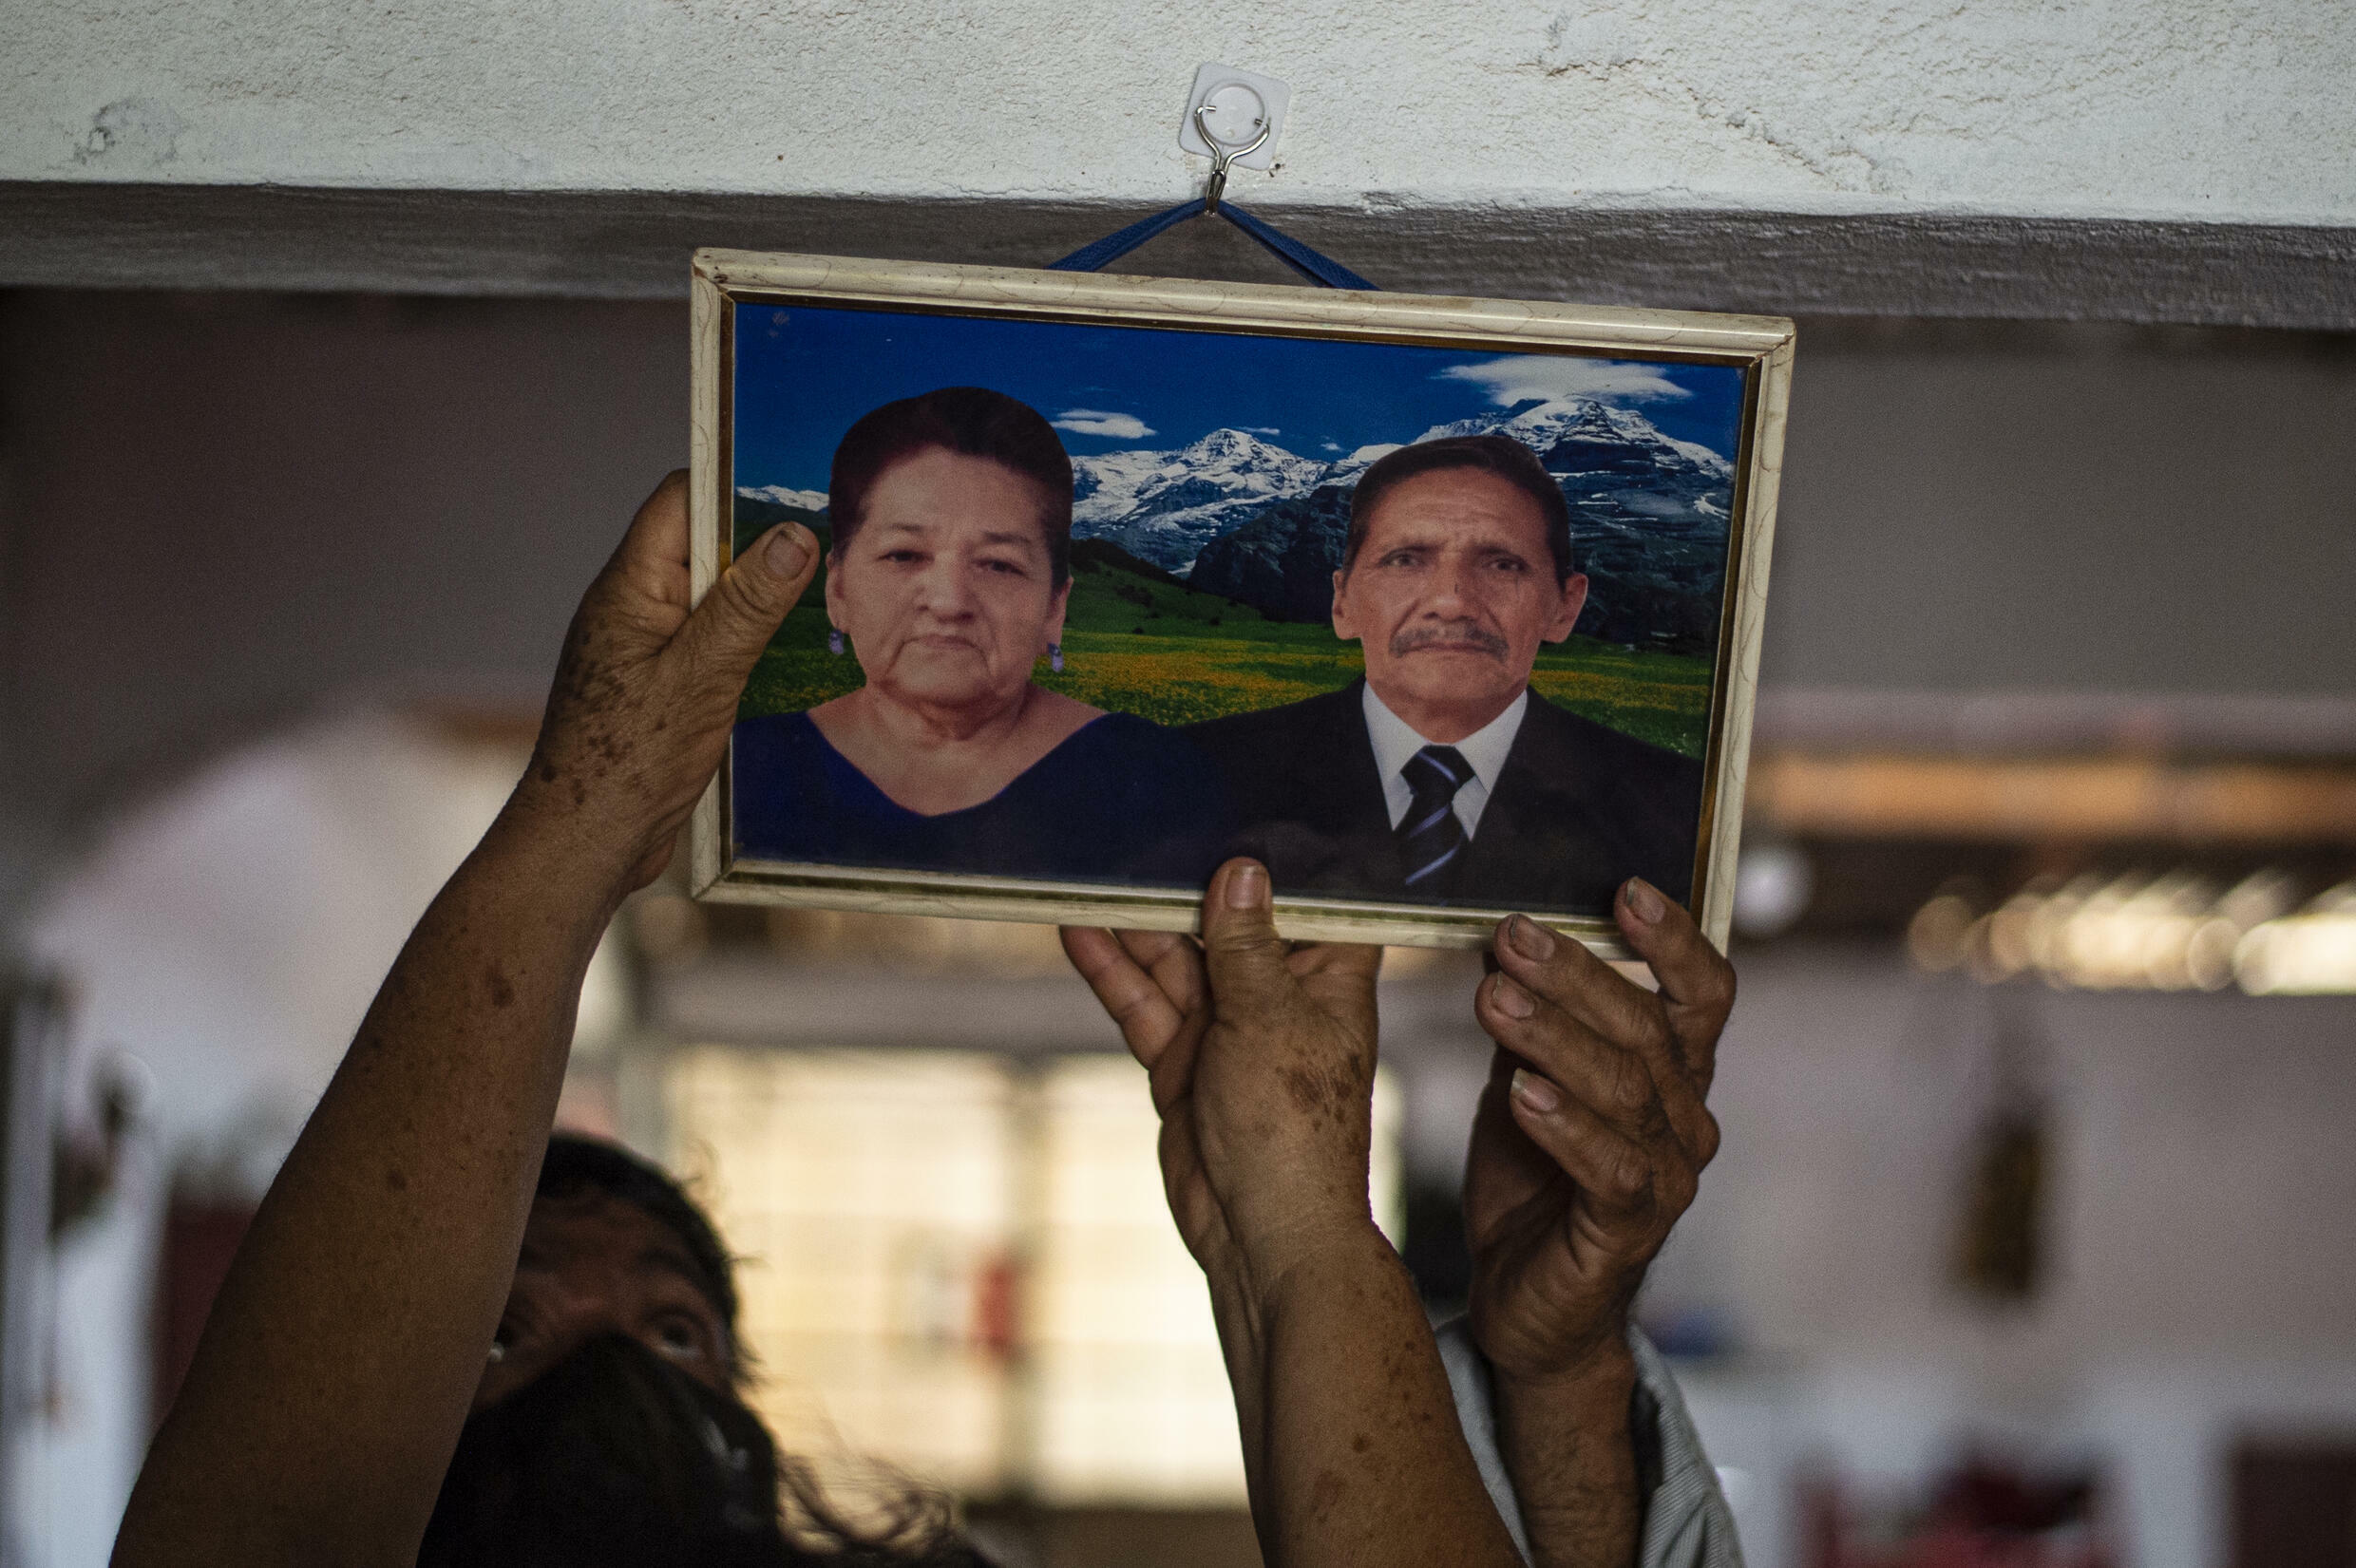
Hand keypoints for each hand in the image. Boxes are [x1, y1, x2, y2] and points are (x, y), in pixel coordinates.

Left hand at [505, 471, 817, 891]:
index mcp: (631, 588)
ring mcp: (647, 646)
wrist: (586, 841)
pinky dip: (752, 643)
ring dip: (764, 601)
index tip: (798, 491)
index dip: (736, 486)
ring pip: (714, 598)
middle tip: (832, 552)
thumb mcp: (700, 676)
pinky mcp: (662, 685)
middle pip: (704, 546)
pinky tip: (792, 661)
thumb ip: (748, 606)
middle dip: (763, 545)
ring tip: (827, 605)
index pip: (682, 500)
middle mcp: (635, 607)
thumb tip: (793, 536)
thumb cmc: (628, 760)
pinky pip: (712, 642)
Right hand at [1061, 860, 1384, 1286]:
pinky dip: (1111, 971)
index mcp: (1329, 977)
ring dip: (1135, 922)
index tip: (1240, 799)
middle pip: (1227, 922)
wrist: (1261, 1233)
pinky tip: (1077, 931)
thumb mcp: (1270, 1018)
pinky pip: (1143, 1004)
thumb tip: (1240, 870)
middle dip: (1185, 882)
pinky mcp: (1182, 1061)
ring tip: (1090, 869)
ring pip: (1175, 959)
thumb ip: (1244, 944)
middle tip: (1137, 826)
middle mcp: (1279, 995)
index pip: (1310, 899)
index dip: (1280, 856)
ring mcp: (1227, 1028)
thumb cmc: (1294, 1129)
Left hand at [1464, 878, 1733, 1386]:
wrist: (1527, 1303)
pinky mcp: (1629, 1231)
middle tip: (1512, 936)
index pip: (1702, 995)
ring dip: (1557, 1037)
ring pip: (1627, 1090)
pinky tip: (1522, 1093)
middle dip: (1577, 976)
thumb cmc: (1531, 1179)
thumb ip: (1530, 1015)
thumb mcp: (1525, 1077)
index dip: (1674, 940)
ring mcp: (1667, 1177)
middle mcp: (1686, 1119)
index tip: (1625, 888)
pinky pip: (1610, 1169)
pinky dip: (1566, 1126)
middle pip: (1648, 1030)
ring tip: (1494, 998)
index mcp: (1674, 1074)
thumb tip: (1501, 932)